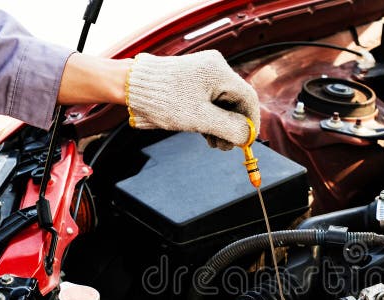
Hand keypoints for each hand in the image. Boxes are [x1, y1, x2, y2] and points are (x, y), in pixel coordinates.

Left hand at [126, 50, 260, 149]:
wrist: (132, 87)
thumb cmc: (164, 100)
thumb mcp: (200, 119)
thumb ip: (229, 128)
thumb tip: (248, 136)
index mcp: (219, 72)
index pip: (248, 98)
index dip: (251, 122)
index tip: (248, 142)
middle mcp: (215, 69)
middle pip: (236, 102)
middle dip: (232, 127)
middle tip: (224, 147)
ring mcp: (204, 74)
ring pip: (224, 105)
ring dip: (222, 126)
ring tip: (212, 143)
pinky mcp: (195, 81)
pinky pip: (212, 102)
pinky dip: (212, 119)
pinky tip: (206, 134)